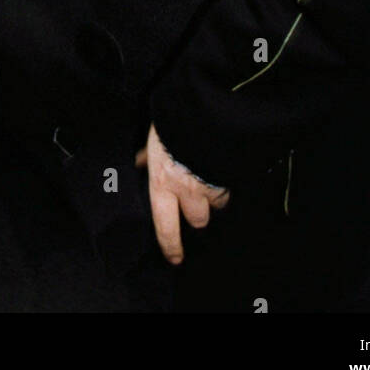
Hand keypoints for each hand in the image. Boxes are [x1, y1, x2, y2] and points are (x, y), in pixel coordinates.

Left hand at [135, 124, 229, 264]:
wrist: (203, 111)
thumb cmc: (173, 124)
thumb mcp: (154, 139)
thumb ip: (148, 155)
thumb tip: (138, 161)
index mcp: (163, 184)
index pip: (166, 226)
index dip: (171, 245)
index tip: (175, 258)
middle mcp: (188, 191)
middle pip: (198, 219)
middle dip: (198, 213)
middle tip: (195, 203)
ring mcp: (212, 184)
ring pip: (217, 203)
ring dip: (215, 196)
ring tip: (211, 181)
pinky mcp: (231, 175)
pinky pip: (231, 186)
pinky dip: (228, 180)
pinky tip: (225, 169)